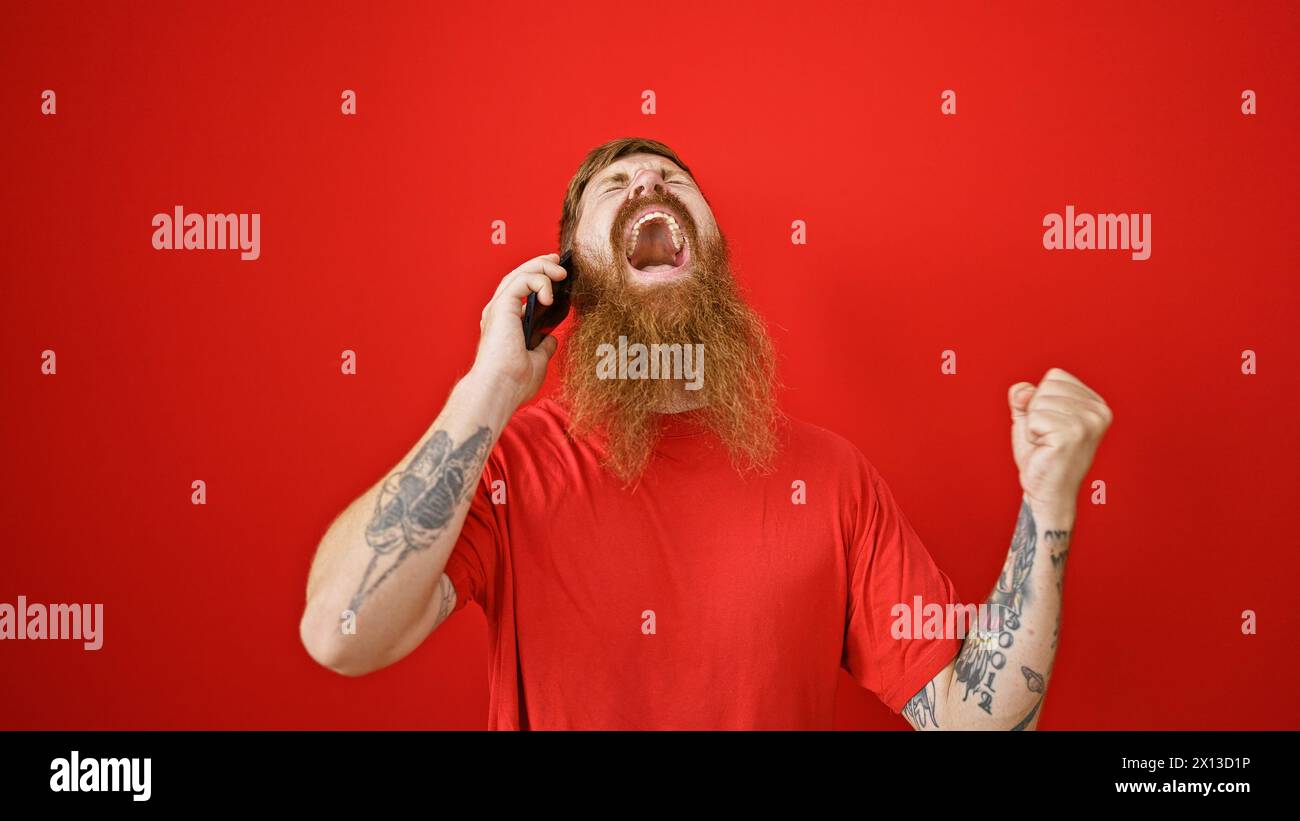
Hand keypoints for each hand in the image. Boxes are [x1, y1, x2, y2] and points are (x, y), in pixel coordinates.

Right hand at [468, 253, 568, 410]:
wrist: (501, 389)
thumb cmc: (514, 382)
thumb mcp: (537, 361)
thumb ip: (542, 347)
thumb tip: (550, 339)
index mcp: (505, 323)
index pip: (520, 291)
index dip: (538, 279)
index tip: (557, 277)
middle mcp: (499, 313)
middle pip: (518, 277)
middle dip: (540, 265)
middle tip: (558, 263)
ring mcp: (498, 308)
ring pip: (519, 274)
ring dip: (542, 268)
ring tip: (560, 273)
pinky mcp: (502, 307)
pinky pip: (522, 280)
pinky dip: (539, 281)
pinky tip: (549, 296)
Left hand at [1008, 368, 1112, 516]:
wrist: (1046, 491)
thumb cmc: (1040, 454)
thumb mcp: (1030, 417)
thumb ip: (1024, 396)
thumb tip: (1021, 390)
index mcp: (1096, 403)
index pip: (1055, 377)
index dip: (1041, 399)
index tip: (1051, 424)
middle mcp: (1099, 411)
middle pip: (1046, 387)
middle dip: (1035, 412)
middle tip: (1047, 437)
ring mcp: (1088, 423)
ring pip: (1037, 402)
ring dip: (1033, 425)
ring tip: (1047, 444)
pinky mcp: (1072, 435)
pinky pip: (1033, 419)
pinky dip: (1030, 435)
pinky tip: (1045, 449)